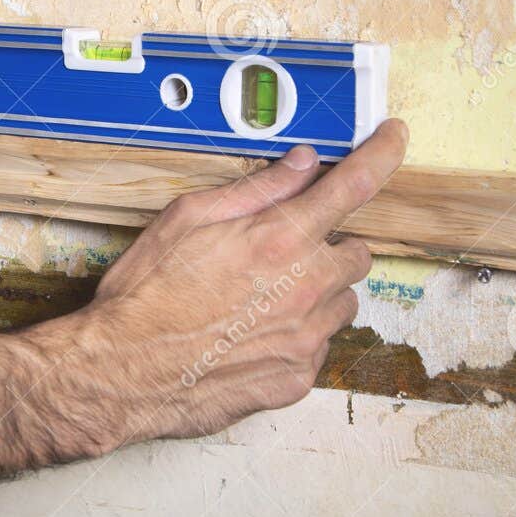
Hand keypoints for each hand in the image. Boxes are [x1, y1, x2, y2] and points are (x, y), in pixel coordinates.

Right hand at [0, 119, 408, 479]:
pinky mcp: (295, 379)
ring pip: (342, 305)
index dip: (382, 154)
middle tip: (283, 254)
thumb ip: (254, 190)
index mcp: (280, 239)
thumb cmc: (145, 294)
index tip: (395, 137)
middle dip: (329, 249)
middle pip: (357, 255)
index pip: (355, 185)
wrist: (121, 374)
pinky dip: (296, 337)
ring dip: (317, 295)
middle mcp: (306, 288)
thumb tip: (302, 162)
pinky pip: (318, 348)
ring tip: (262, 301)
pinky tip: (251, 337)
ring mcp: (305, 339)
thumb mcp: (186, 219)